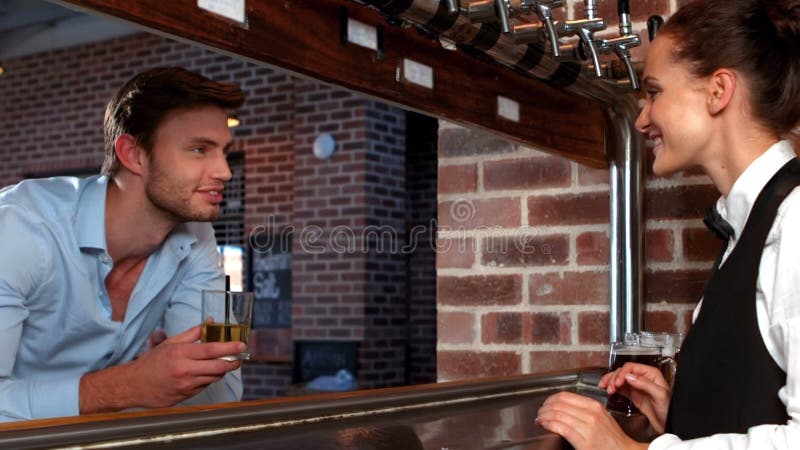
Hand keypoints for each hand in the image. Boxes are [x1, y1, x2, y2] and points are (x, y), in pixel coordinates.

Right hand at [80, 325, 244, 412]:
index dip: (230, 347)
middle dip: (233, 362)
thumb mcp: (171, 343)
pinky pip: (205, 386)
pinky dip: (210, 378)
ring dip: (222, 370)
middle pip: (219, 367)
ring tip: (224, 362)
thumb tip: (210, 323)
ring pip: (215, 377)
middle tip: (239, 357)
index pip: (212, 350)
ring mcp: (186, 385)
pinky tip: (206, 372)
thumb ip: (193, 333)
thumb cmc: (152, 362)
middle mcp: (185, 370)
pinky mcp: (186, 396)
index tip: (242, 345)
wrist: (134, 385)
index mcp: (181, 354)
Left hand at [536, 391, 647, 449]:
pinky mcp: (583, 441)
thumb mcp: (601, 417)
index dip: (551, 398)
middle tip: (540, 411)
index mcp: (594, 406)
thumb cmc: (612, 438)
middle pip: (559, 404)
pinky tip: (543, 425)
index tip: (546, 403)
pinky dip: (548, 424)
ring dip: (544, 416)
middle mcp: (590, 414)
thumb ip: (584, 409)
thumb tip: (564, 406)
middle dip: (545, 407)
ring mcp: (587, 427)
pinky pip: (560, 427)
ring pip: (557, 414)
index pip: (566, 396)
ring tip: (540, 419)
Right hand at [598, 362, 671, 432]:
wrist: (669, 424)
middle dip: (614, 378)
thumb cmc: (669, 410)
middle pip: (623, 372)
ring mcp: (637, 387)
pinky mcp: (634, 395)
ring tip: (605, 388)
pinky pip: (621, 388)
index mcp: (650, 374)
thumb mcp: (660, 395)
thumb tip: (629, 376)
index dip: (621, 374)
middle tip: (610, 387)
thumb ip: (645, 384)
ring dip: (611, 382)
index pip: (630, 368)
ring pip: (619, 379)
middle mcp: (643, 378)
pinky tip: (609, 390)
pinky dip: (613, 388)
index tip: (617, 382)